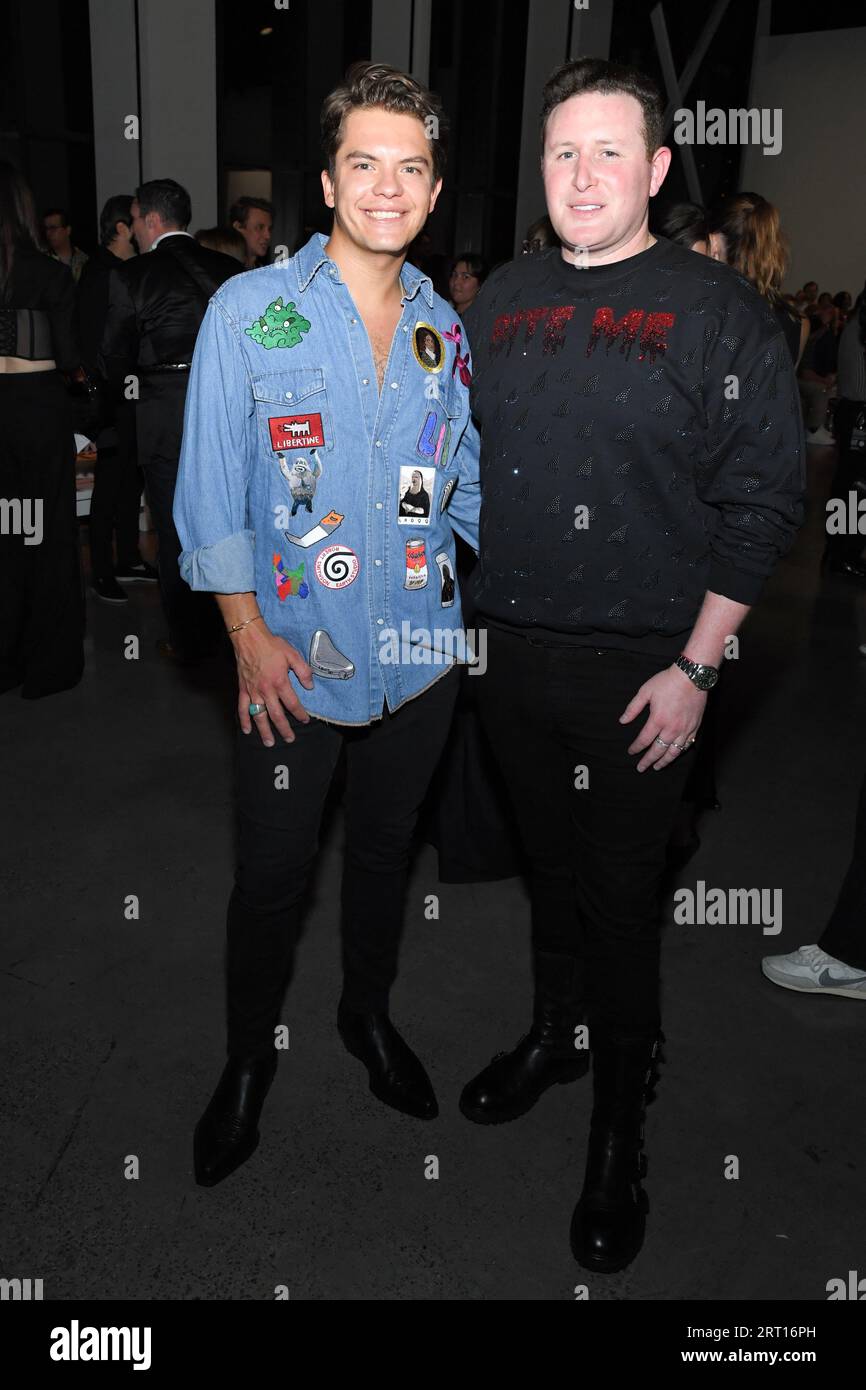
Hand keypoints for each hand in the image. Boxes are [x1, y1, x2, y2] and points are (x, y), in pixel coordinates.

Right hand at [233, 626, 314, 745]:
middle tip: (290, 739)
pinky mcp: (243, 689)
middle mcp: (266, 690)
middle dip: (284, 729)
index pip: (292, 704)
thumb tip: (310, 686)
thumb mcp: (293, 655)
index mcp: (280, 683)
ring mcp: (253, 691)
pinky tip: (247, 730)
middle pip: (276, 715)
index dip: (300, 714)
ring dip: (264, 731)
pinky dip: (244, 720)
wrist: (249, 639)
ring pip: (259, 716)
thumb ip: (303, 671)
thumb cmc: (271, 645)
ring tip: (269, 742)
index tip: (305, 720)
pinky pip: (243, 708)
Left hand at [619, 665, 705, 771]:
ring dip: (664, 761)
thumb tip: (622, 720)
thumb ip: (633, 708)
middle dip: (648, 761)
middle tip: (641, 768)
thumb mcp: (645, 691)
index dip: (636, 748)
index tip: (631, 752)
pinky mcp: (695, 727)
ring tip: (657, 767)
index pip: (644, 740)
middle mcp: (671, 728)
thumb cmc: (668, 682)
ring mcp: (685, 729)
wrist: (692, 676)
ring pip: (673, 752)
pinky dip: (679, 752)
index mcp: (658, 720)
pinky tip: (674, 754)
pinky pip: (687, 745)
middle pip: (658, 750)